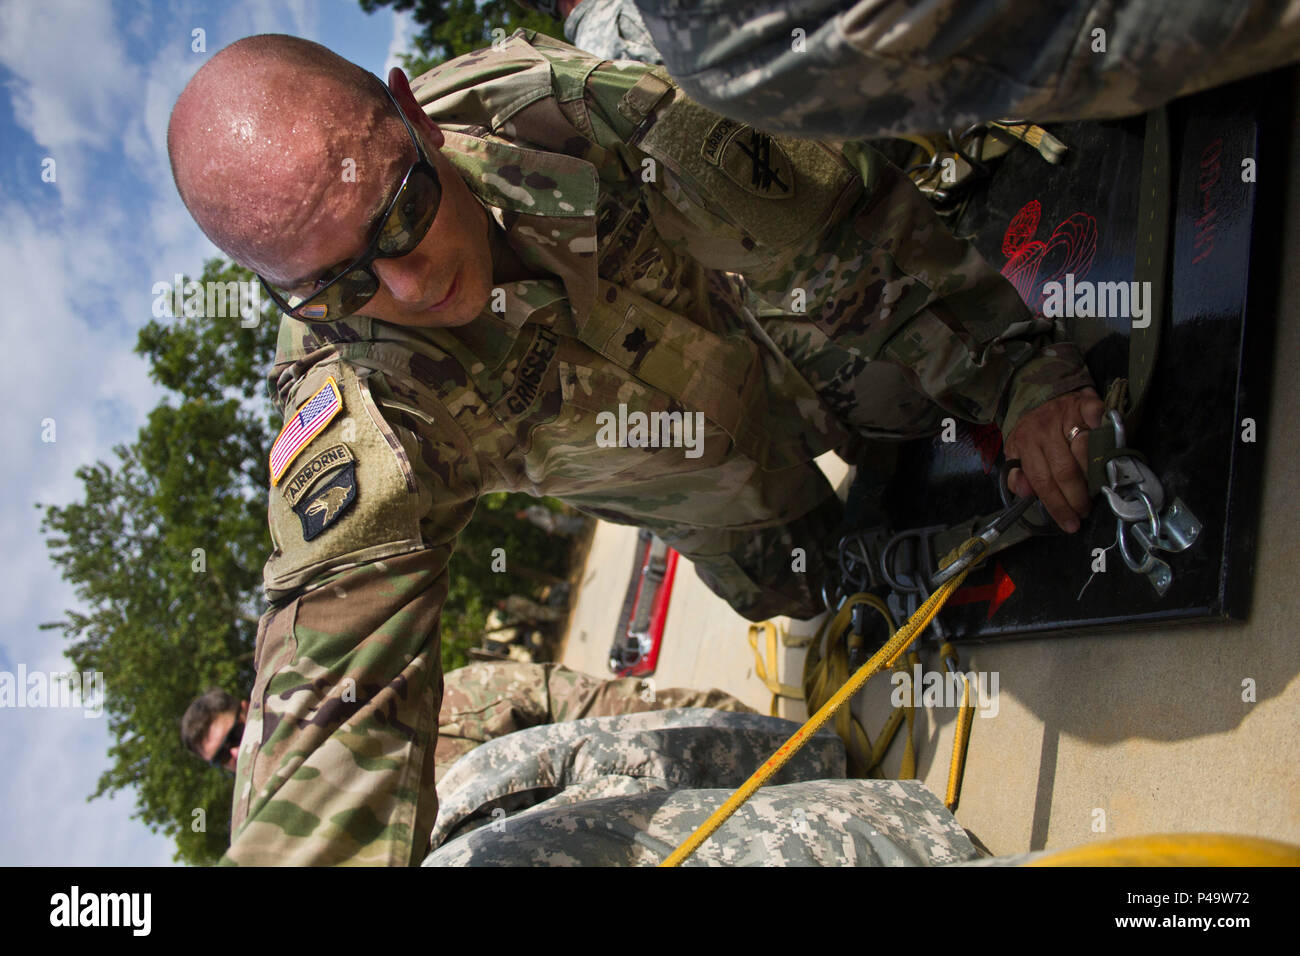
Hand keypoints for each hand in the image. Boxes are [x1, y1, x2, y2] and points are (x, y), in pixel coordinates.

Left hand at [1003, 387, 1104, 532]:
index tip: (1069, 523)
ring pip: (1083, 450)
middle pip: (1064, 470)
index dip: (1056, 505)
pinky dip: (1105, 434)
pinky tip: (1108, 451)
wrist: (1046, 395)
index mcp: (1024, 442)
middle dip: (1076, 497)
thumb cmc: (1034, 432)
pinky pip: (1098, 421)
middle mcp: (1044, 429)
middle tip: (1085, 511)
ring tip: (1097, 492)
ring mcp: (1065, 415)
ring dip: (1093, 476)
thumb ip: (1017, 475)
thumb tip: (1026, 493)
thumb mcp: (1016, 453)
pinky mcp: (1086, 403)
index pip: (1041, 480)